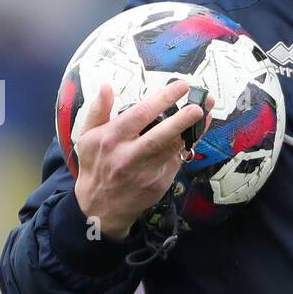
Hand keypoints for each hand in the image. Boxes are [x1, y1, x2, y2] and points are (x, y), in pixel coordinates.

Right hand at [72, 78, 214, 239]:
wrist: (99, 207)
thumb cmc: (95, 165)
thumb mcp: (86, 136)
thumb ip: (98, 111)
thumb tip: (107, 87)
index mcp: (111, 138)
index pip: (140, 114)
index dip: (163, 99)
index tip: (182, 86)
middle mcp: (129, 155)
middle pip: (160, 136)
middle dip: (182, 121)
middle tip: (199, 107)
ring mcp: (145, 172)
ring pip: (173, 149)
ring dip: (191, 132)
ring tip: (206, 114)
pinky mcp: (158, 184)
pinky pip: (175, 161)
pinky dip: (185, 147)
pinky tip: (193, 134)